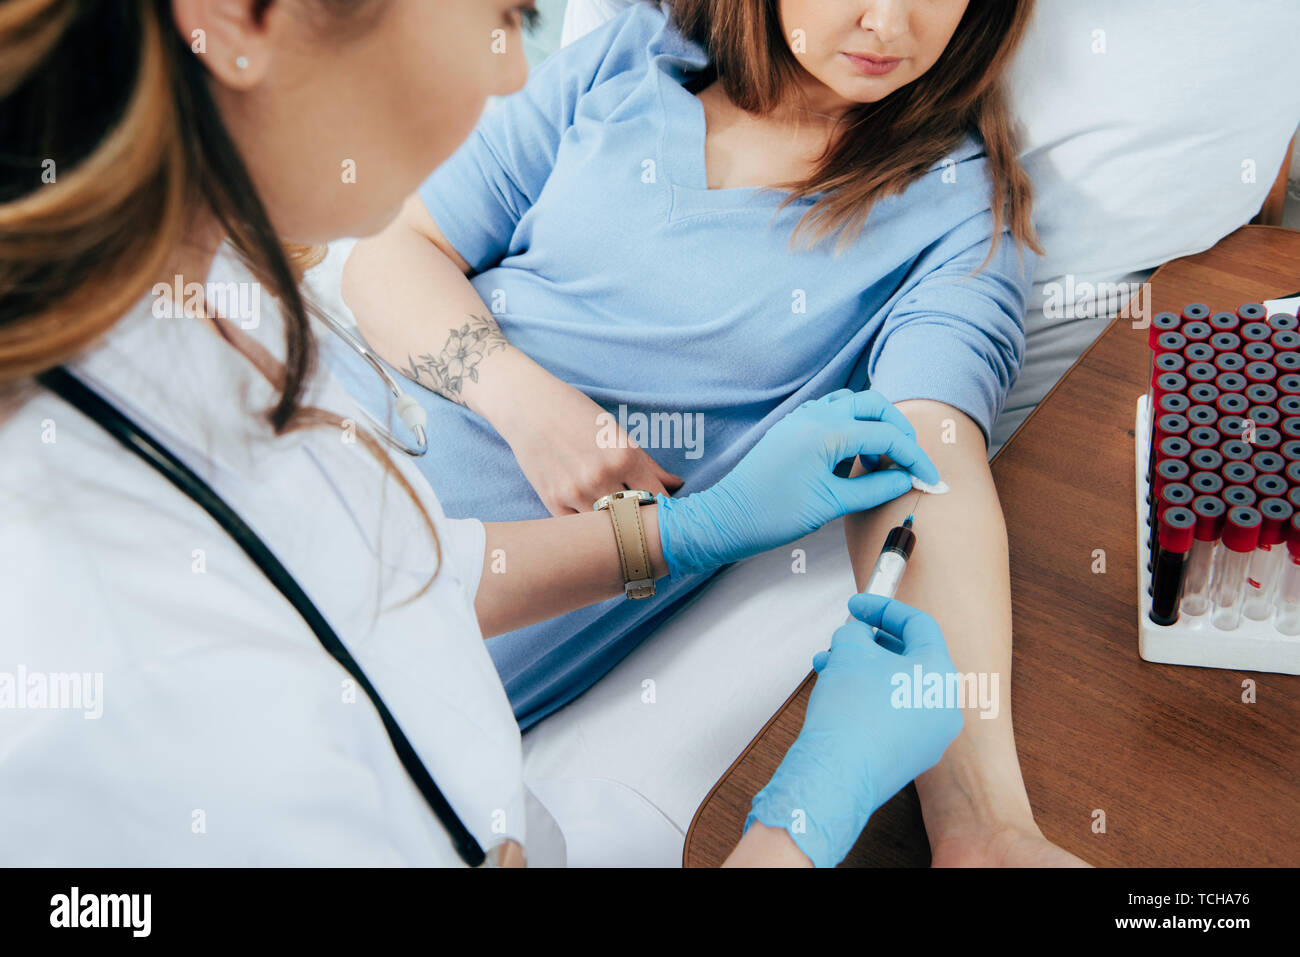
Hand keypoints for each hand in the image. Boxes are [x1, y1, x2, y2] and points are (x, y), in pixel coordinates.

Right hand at [497, 375, 682, 514]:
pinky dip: (588, 528)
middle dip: (642, 521)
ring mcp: (574, 492)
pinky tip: (593, 520)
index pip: (657, 499)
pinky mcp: (552, 501)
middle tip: (645, 523)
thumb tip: (676, 484)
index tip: (665, 514)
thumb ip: (648, 464)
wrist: (527, 407)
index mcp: (623, 456)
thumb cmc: (576, 414)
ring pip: (606, 527)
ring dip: (615, 526)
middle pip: (634, 517)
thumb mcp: (617, 432)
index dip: (664, 510)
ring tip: (620, 523)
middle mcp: (600, 477)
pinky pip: (579, 528)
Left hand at [655, 389, 938, 576]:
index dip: (915, 458)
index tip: (931, 480)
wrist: (727, 518)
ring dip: (875, 427)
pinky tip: (853, 460)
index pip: (887, 435)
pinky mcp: (794, 427)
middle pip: (875, 405)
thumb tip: (907, 480)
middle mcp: (814, 415)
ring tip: (881, 464)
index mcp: (826, 431)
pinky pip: (833, 414)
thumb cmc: (773, 515)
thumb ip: (875, 489)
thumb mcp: (832, 505)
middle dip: (899, 431)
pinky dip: (853, 429)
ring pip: (854, 405)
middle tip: (910, 463)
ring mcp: (802, 417)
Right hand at [745, 593, 963, 867]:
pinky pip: (895, 717)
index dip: (883, 608)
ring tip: (830, 668)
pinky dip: (870, 700)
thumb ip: (857, 632)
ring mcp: (932, 736)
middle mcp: (945, 705)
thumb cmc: (849, 714)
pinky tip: (840, 696)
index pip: (918, 625)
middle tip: (845, 638)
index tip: (857, 607)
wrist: (837, 774)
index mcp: (939, 673)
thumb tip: (859, 634)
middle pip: (909, 658)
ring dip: (864, 672)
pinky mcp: (913, 756)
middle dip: (870, 644)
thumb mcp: (849, 651)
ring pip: (898, 689)